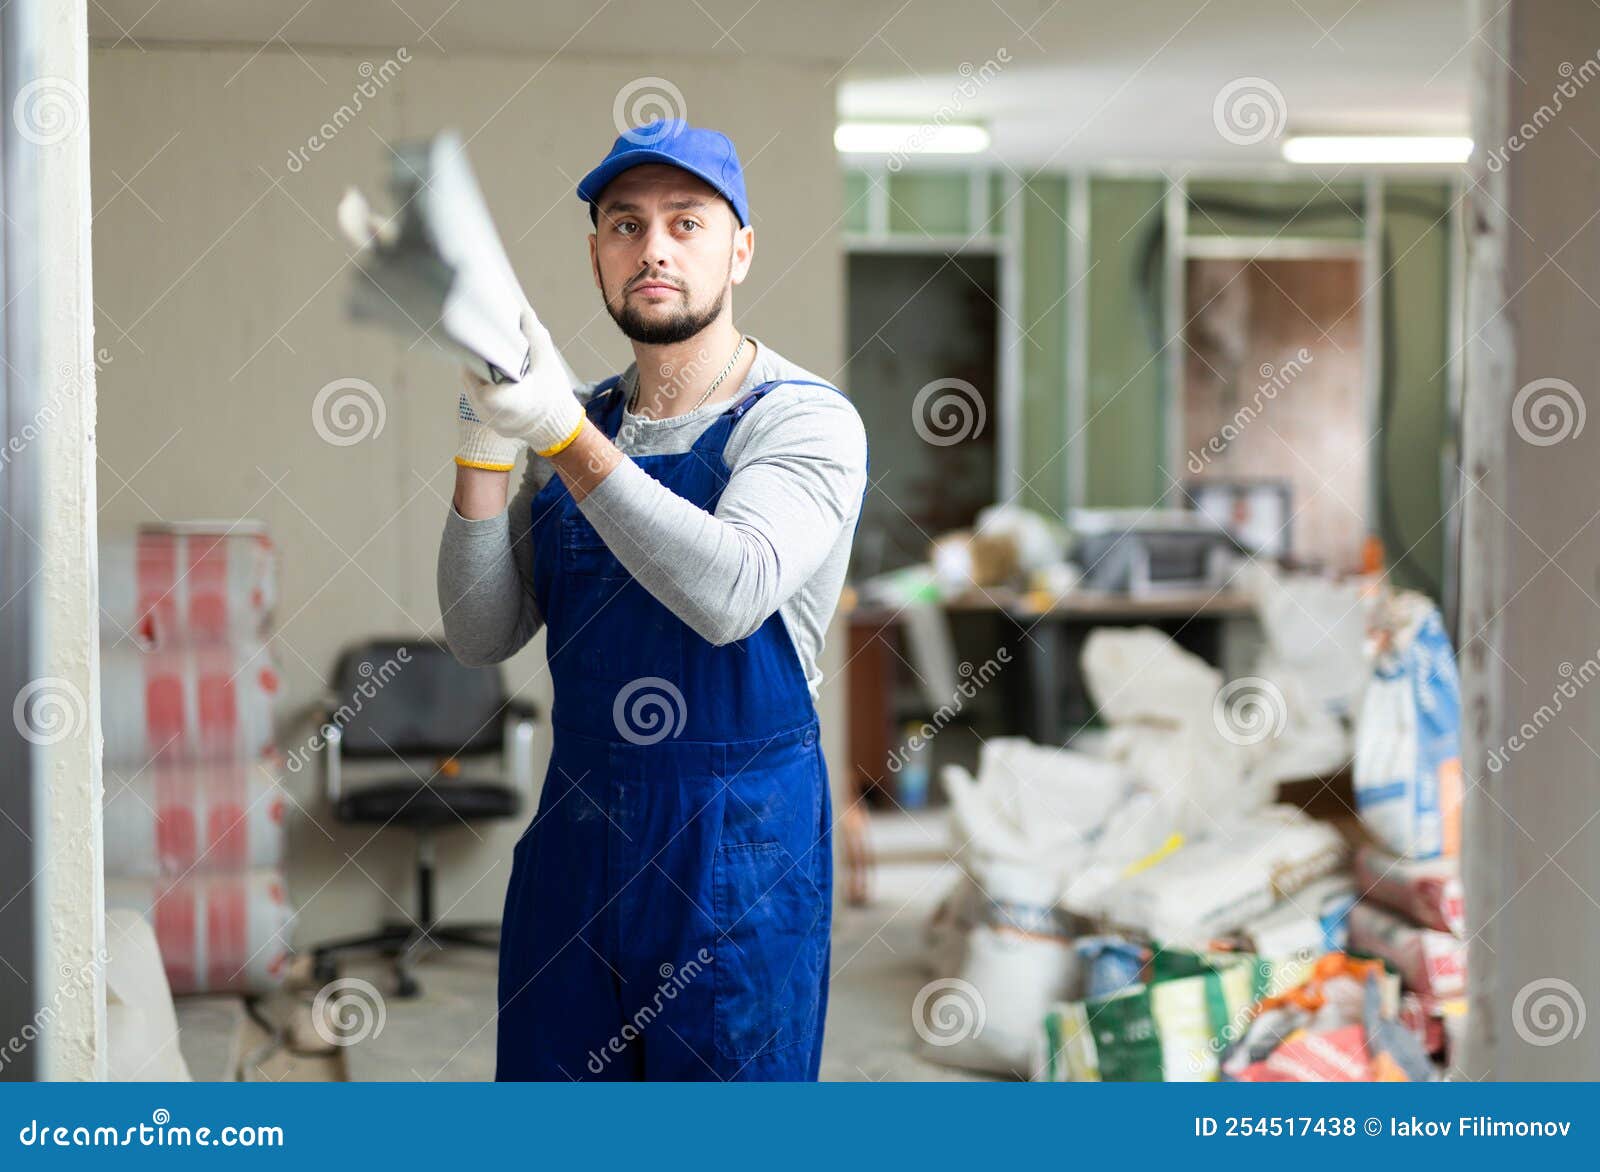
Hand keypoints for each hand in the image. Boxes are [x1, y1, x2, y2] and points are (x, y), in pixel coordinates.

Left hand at [459, 305, 584, 457]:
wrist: (559, 429)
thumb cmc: (553, 398)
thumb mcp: (546, 363)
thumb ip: (533, 337)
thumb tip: (523, 312)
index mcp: (495, 398)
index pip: (470, 367)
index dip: (474, 350)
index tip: (479, 336)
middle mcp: (484, 411)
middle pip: (469, 376)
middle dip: (476, 359)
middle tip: (484, 342)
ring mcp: (484, 418)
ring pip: (472, 387)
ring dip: (479, 371)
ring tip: (489, 356)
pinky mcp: (488, 420)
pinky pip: (478, 396)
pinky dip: (484, 384)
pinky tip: (493, 373)